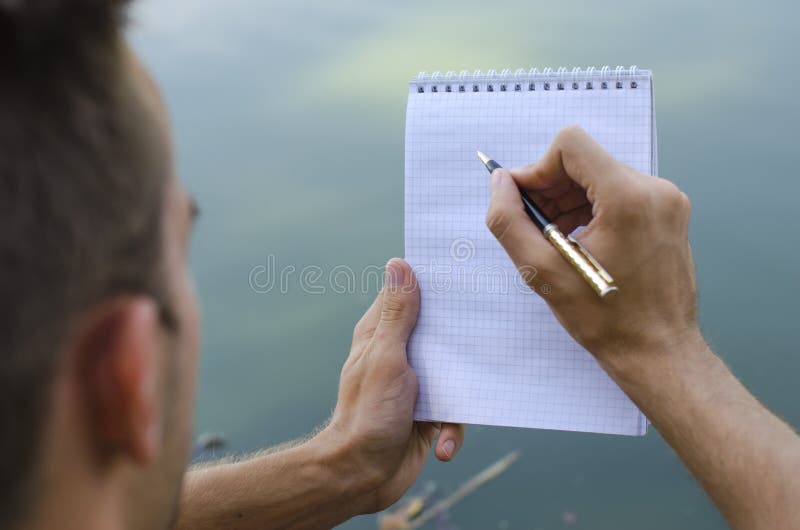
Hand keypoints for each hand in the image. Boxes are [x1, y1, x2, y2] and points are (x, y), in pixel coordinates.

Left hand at [319, 258, 464, 511]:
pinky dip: (451, 432)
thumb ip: (398, 315)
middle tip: (489, 332)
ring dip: (463, 393)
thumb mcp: (386, 358)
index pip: (409, 294)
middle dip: (463, 336)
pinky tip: (441, 446)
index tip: (464, 271)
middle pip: (440, 332)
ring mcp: (416, 385)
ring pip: (455, 371)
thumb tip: (398, 263)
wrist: (361, 477)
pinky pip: (455, 413)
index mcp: (382, 334)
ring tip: (465, 405)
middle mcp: (400, 355)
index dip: (434, 281)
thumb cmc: (367, 414)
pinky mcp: (429, 414)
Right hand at [485, 126, 701, 370]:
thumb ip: (509, 220)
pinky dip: (592, 208)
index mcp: (627, 197)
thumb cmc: (605, 319)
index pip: (571, 145)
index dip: (537, 168)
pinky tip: (578, 241)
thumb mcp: (541, 271)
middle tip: (532, 224)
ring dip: (569, 200)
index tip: (523, 199)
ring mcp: (667, 201)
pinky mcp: (670, 213)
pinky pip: (620, 193)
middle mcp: (654, 189)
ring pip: (601, 176)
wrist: (659, 351)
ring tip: (554, 238)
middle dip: (551, 187)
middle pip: (585, 160)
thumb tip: (500, 183)